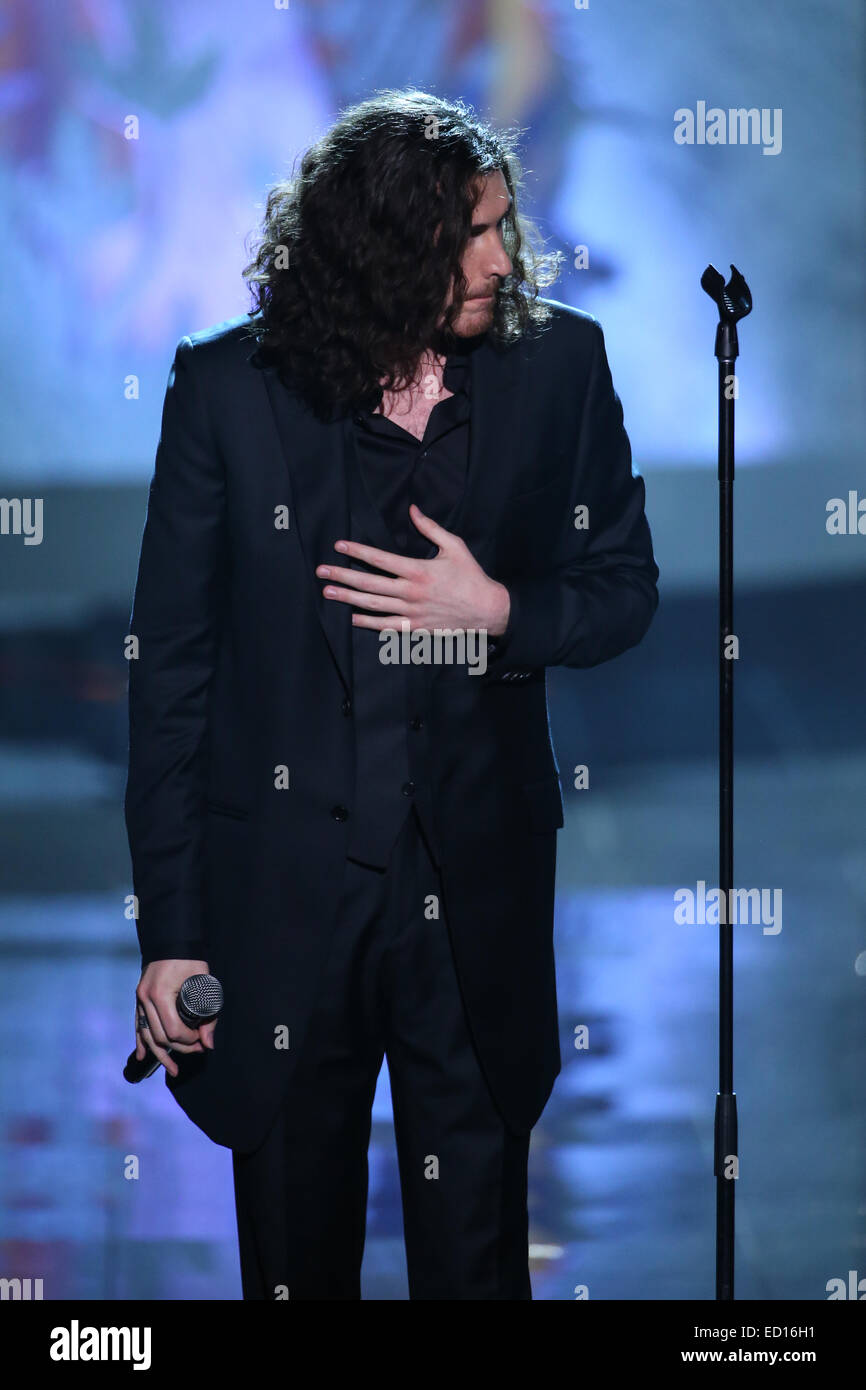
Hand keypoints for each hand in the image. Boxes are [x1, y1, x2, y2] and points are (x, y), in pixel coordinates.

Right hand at [134, 959, 215, 1077]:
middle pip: (159, 1036)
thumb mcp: (203, 983)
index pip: (172, 1030)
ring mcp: (139, 1000)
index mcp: (160, 994)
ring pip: (146, 1035)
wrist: (173, 940)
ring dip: (160, 1054)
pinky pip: (138, 1025)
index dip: (188, 1040)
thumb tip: (208, 1043)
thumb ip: (208, 1014)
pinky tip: (143, 1057)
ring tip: (173, 1069)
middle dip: (179, 1048)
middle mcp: (145, 999)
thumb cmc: (190, 960)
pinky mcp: (139, 1000)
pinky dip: (141, 1042)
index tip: (201, 1039)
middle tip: (196, 1049)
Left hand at [316, 503, 510, 634]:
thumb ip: (431, 528)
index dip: (357, 551)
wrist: (487, 610)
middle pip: (369, 583)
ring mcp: (412, 612)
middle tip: (322, 572)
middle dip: (343, 576)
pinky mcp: (416, 628)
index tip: (339, 546)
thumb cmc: (471, 577)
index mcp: (418, 570)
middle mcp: (411, 592)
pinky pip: (387, 626)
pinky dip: (368, 623)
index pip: (380, 559)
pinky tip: (352, 618)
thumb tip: (413, 510)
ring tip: (328, 592)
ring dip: (348, 598)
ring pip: (373, 605)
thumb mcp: (455, 547)